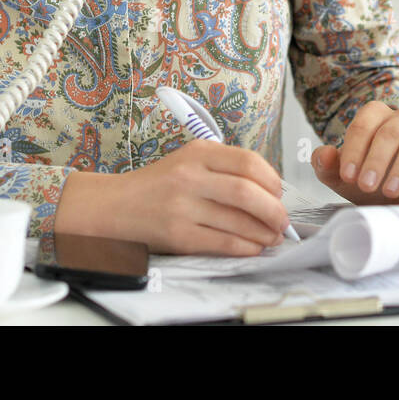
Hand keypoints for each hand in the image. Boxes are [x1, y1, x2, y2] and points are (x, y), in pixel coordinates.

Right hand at [99, 141, 290, 255]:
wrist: (116, 205)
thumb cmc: (159, 184)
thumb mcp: (189, 160)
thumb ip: (224, 167)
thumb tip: (269, 190)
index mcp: (197, 153)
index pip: (247, 161)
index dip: (271, 179)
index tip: (279, 192)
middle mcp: (189, 176)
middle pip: (247, 192)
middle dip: (274, 210)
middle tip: (283, 220)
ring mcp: (182, 207)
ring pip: (238, 220)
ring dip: (264, 232)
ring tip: (272, 236)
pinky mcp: (178, 235)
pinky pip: (223, 242)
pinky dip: (245, 246)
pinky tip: (253, 247)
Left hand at [310, 103, 398, 204]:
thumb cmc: (375, 184)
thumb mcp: (346, 180)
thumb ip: (328, 166)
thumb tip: (323, 153)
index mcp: (378, 118)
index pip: (365, 122)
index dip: (355, 148)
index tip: (347, 175)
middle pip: (390, 131)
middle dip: (375, 160)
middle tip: (366, 187)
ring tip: (390, 192)